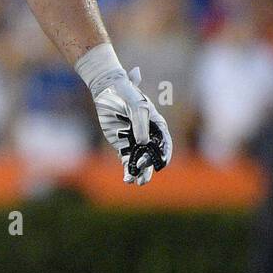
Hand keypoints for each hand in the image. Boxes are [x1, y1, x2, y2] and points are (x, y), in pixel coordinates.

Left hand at [91, 66, 172, 185]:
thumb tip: (143, 143)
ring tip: (138, 182)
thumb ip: (140, 124)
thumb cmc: (125, 94)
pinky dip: (128, 169)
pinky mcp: (122, 144)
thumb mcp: (136, 106)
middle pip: (152, 155)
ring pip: (140, 160)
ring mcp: (135, 141)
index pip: (165, 142)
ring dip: (140, 172)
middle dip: (149, 165)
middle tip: (143, 172)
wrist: (107, 90)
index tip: (162, 163)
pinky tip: (127, 179)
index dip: (165, 154)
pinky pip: (127, 159)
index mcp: (156, 125)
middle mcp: (148, 135)